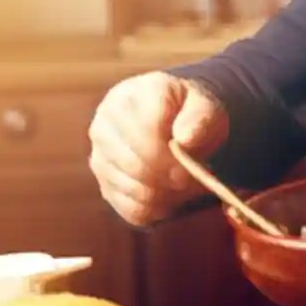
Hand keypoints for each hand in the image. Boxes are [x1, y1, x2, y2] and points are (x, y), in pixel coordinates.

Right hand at [88, 72, 228, 224]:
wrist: (175, 124)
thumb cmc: (190, 114)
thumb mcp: (205, 107)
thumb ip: (200, 117)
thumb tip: (185, 138)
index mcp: (131, 96)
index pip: (145, 132)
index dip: (172, 155)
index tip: (192, 164)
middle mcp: (106, 123)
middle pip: (135, 164)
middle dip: (169, 178)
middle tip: (192, 180)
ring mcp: (100, 154)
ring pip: (132, 188)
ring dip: (165, 195)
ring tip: (185, 185)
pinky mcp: (104, 183)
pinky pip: (130, 209)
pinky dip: (155, 210)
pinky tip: (170, 197)